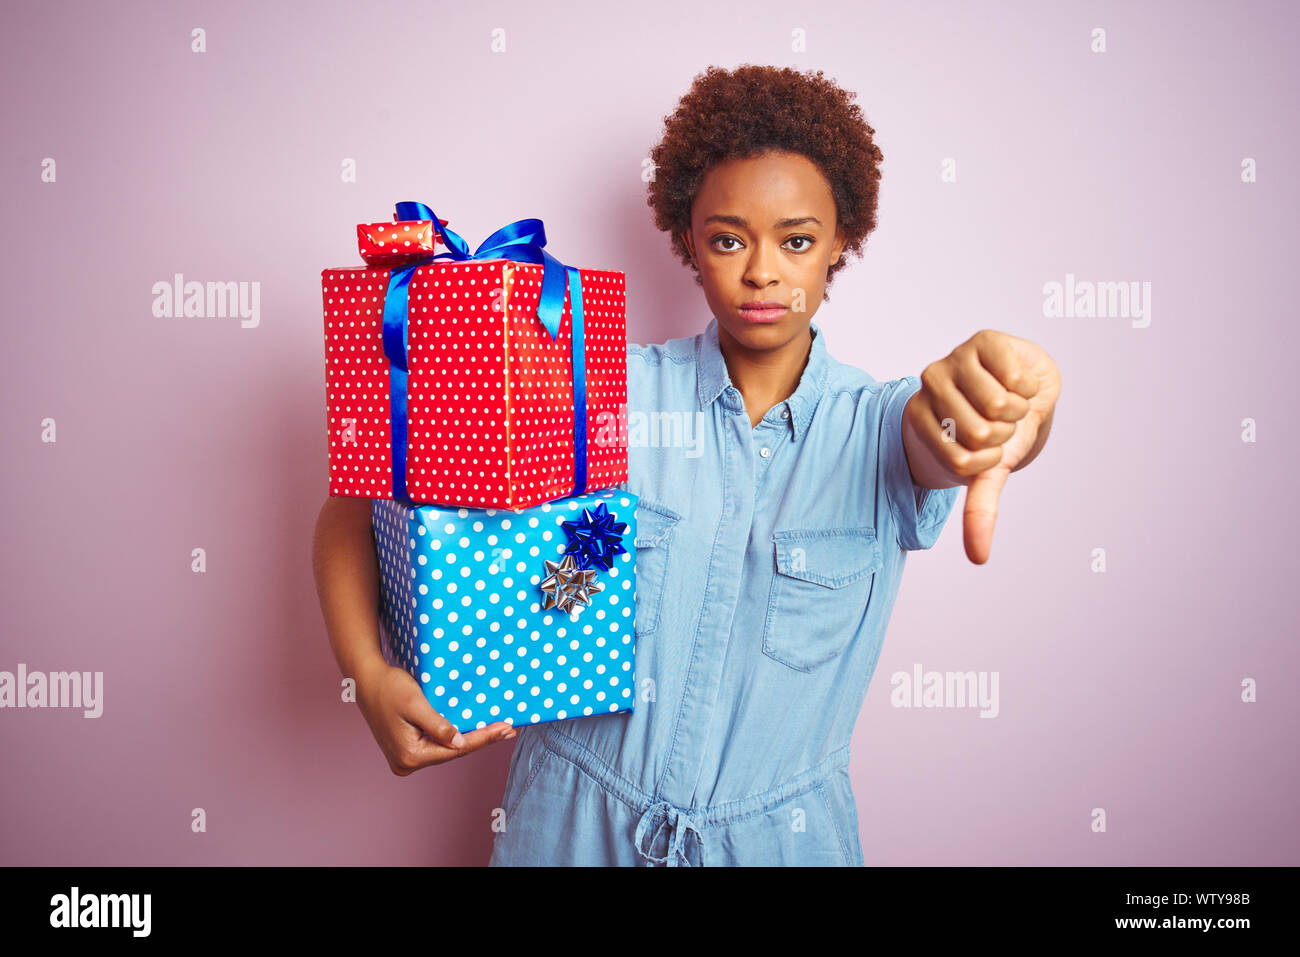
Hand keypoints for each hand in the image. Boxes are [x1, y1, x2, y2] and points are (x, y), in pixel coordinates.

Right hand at [355, 659, 516, 774]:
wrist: (366, 680)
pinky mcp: (407, 749)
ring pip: (445, 749)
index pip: (456, 749)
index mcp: (409, 756)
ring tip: (497, 731)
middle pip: (452, 752)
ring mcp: (405, 759)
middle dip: (481, 740)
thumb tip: (458, 742)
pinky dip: (455, 737)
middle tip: (509, 730)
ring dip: (470, 739)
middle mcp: (406, 763)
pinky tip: (473, 731)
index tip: (506, 729)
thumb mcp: (415, 703)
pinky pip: (437, 744)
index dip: (483, 739)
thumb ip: (437, 725)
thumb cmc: (389, 687)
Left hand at [907, 329, 1060, 563]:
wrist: (1025, 386)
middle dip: (1004, 434)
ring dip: (1018, 410)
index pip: (959, 461)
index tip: (986, 449)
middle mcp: (929, 384)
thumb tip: (979, 559)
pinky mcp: (983, 340)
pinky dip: (1028, 387)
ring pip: (999, 406)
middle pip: (980, 434)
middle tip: (1001, 422)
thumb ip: (979, 510)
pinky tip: (1017, 380)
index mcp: (920, 416)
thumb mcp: (989, 469)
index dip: (987, 460)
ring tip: (1009, 401)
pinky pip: (1014, 379)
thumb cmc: (1001, 429)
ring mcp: (953, 358)